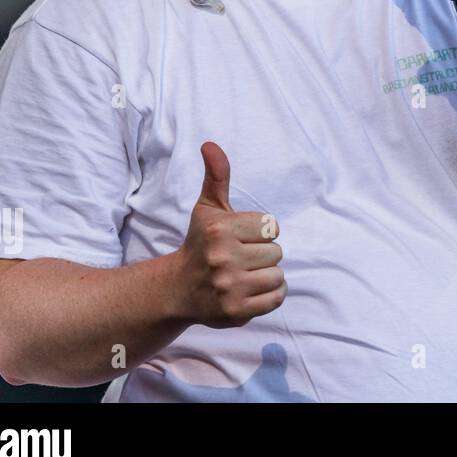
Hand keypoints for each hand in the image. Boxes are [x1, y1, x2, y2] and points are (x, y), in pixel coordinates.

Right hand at [173, 142, 286, 328]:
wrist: (178, 289)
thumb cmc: (201, 244)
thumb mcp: (208, 208)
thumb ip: (217, 176)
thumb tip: (210, 144)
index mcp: (220, 230)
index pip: (272, 227)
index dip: (260, 233)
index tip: (241, 238)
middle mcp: (223, 258)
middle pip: (276, 252)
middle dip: (262, 255)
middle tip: (239, 259)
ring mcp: (229, 287)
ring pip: (278, 275)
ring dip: (267, 275)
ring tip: (244, 275)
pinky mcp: (236, 311)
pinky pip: (277, 297)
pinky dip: (270, 295)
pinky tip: (250, 290)